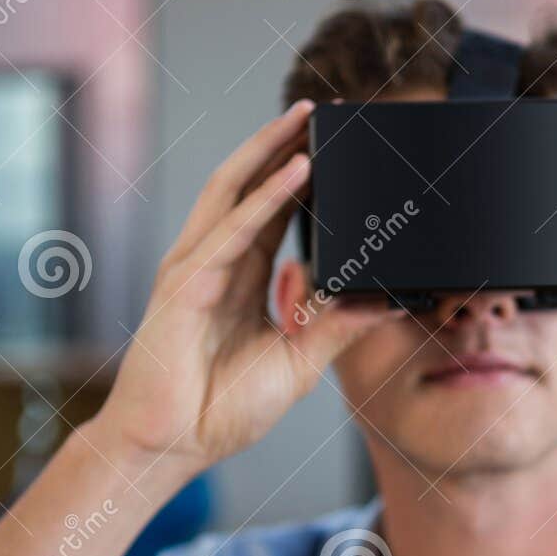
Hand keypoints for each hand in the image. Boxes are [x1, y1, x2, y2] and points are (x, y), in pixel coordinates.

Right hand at [93, 101, 391, 481]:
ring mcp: (197, 267)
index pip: (274, 211)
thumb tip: (385, 299)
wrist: (171, 447)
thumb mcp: (299, 362)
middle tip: (323, 108)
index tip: (336, 147)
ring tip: (307, 116)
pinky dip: (267, 197)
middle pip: (252, 186)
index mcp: (240, 277)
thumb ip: (337, 327)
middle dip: (284, 144)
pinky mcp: (188, 284)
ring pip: (237, 190)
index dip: (300, 176)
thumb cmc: (220, 410)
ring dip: (272, 150)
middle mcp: (216, 262)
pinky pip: (234, 230)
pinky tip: (297, 170)